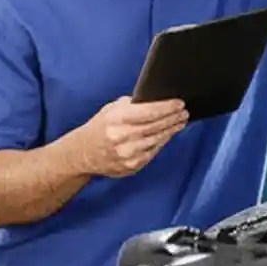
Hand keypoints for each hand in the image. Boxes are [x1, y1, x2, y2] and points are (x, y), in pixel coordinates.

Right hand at [67, 96, 188, 176]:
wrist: (83, 154)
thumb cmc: (100, 128)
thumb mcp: (112, 109)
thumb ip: (133, 104)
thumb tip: (156, 100)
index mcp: (118, 119)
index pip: (150, 112)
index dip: (167, 107)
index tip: (179, 103)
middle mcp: (123, 137)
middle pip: (157, 126)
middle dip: (173, 118)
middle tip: (184, 112)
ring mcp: (129, 153)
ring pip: (158, 139)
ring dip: (172, 130)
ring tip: (180, 122)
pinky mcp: (133, 165)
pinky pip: (154, 151)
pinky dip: (162, 142)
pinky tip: (168, 134)